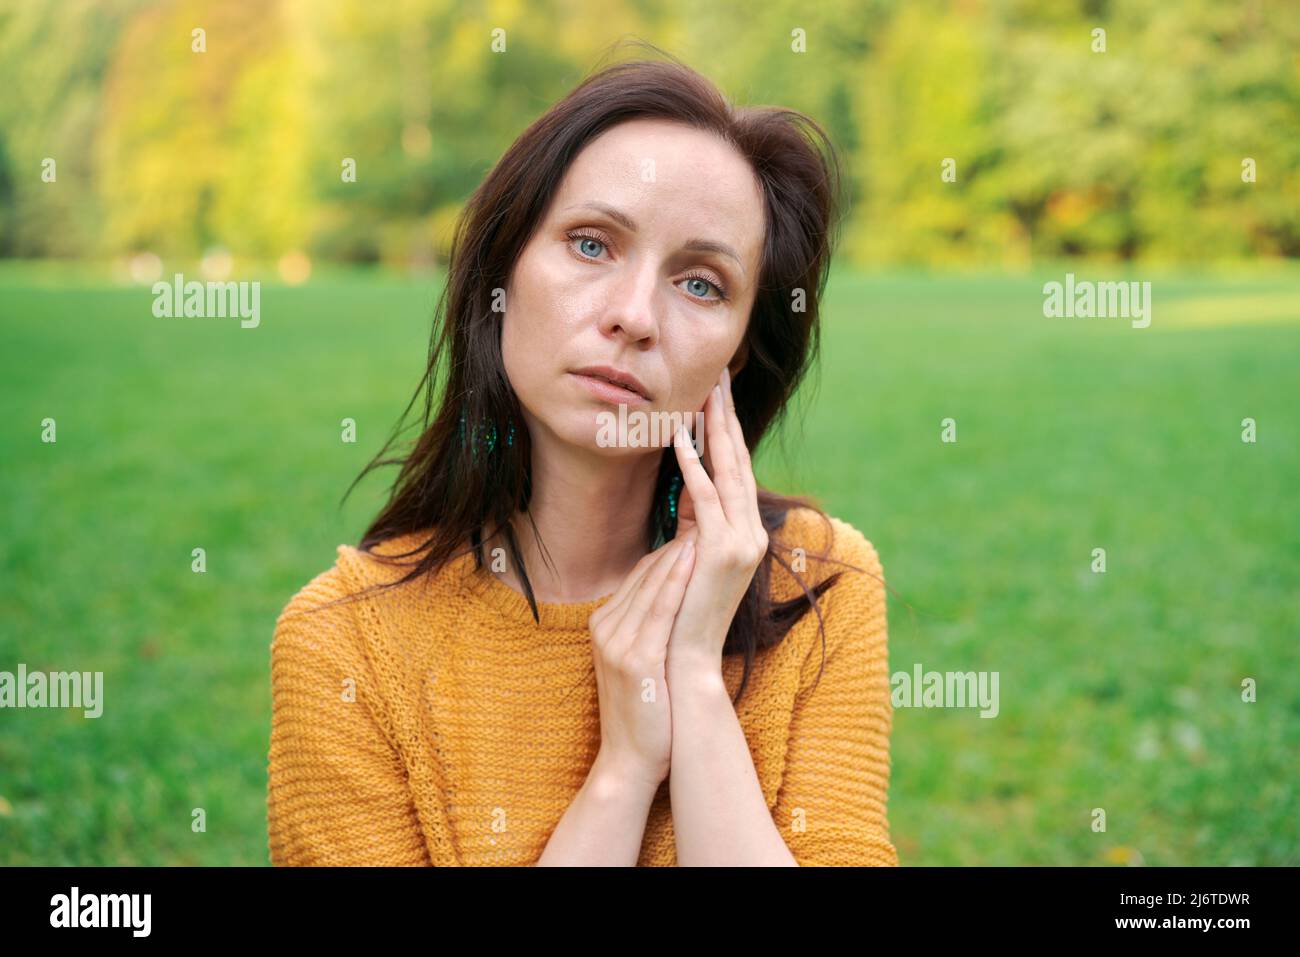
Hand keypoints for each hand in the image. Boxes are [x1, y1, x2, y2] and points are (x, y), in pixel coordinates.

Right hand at [587, 531, 697, 788]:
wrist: (631, 759)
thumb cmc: (647, 708)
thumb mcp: (640, 656)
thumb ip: (650, 620)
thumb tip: (677, 584)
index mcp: (604, 623)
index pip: (640, 574)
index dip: (672, 548)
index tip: (699, 524)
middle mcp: (605, 627)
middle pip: (646, 574)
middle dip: (678, 542)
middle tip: (706, 510)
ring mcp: (616, 642)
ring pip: (653, 585)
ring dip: (680, 552)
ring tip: (705, 522)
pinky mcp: (634, 659)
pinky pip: (659, 611)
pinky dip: (676, 581)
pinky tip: (693, 558)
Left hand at [666, 365, 767, 675]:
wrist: (686, 661)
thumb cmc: (680, 612)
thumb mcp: (688, 555)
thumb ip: (691, 520)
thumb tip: (684, 482)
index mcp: (744, 532)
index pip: (736, 469)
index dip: (727, 429)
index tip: (717, 392)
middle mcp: (751, 532)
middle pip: (738, 460)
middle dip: (727, 416)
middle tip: (719, 374)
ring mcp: (742, 541)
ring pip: (728, 471)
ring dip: (715, 428)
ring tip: (705, 390)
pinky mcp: (724, 551)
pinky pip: (706, 496)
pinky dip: (694, 463)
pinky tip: (680, 435)